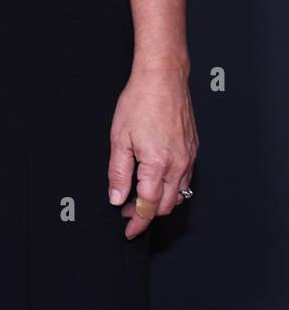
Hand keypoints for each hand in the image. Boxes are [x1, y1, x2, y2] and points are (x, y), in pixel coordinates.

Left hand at [107, 64, 197, 238]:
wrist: (163, 78)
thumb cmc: (140, 101)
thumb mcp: (119, 137)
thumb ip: (118, 172)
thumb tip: (116, 197)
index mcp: (157, 164)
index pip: (147, 206)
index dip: (137, 222)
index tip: (129, 231)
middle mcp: (177, 165)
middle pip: (164, 206)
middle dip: (146, 214)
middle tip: (127, 210)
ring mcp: (188, 158)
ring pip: (177, 195)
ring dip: (159, 202)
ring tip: (139, 197)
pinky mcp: (192, 150)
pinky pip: (184, 180)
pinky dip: (171, 188)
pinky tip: (156, 181)